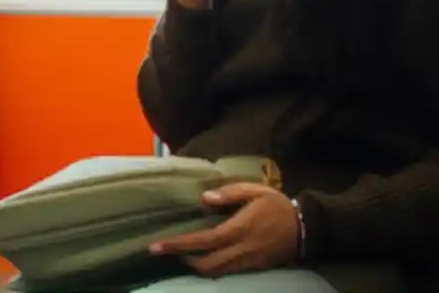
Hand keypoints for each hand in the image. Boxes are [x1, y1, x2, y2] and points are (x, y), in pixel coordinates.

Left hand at [150, 183, 299, 276]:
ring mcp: (247, 262)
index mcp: (238, 230)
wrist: (306, 228)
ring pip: (215, 271)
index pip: (202, 241)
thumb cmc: (276, 205)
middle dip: (183, 259)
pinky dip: (211, 266)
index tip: (156, 246)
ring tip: (183, 253)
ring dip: (196, 264)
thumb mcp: (254, 191)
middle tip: (166, 249)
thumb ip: (228, 194)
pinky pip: (227, 271)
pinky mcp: (253, 267)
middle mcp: (240, 250)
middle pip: (205, 263)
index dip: (178, 245)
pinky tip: (204, 256)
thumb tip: (203, 199)